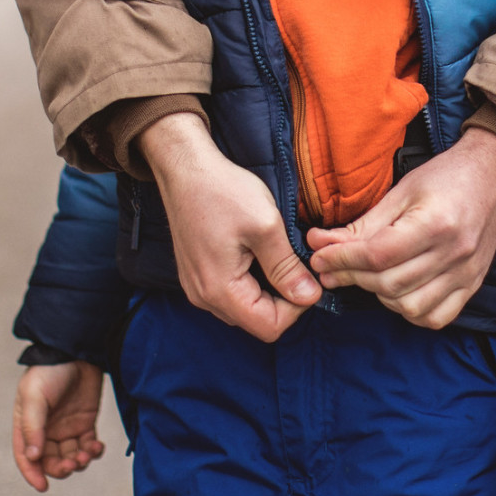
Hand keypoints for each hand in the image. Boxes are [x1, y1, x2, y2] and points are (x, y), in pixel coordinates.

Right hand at [13, 362, 104, 491]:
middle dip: (61, 468)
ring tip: (86, 454)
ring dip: (78, 461)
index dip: (33, 474)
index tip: (43, 486)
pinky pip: (88, 446)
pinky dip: (92, 452)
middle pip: (51, 461)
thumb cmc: (50, 371)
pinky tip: (96, 447)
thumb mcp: (35, 396)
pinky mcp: (86, 423)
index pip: (26, 456)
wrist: (78, 350)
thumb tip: (34, 456)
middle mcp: (46, 430)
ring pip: (71, 457)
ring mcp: (66, 428)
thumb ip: (33, 426)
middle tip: (73, 463)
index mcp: (27, 425)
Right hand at [140, 112, 319, 341]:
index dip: (297, 308)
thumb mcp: (266, 226)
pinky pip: (231, 294)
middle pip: (257, 321)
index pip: (269, 327)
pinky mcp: (197, 275)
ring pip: (245, 309)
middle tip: (295, 263)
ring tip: (277, 256)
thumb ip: (287, 268)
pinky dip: (251, 282)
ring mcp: (197, 287)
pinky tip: (257, 254)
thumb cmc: (224, 191)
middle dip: (283, 300)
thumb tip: (310, 297)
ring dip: (268, 291)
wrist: (186, 168)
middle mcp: (203, 297)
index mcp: (220, 290)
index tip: (306, 276)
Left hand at [304, 127, 495, 328]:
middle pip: (389, 283)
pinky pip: (435, 318)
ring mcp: (466, 274)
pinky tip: (398, 292)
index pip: (377, 255)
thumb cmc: (447, 177)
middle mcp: (454, 253)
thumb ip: (362, 224)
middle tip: (331, 267)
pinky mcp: (472, 285)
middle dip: (351, 277)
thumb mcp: (401, 191)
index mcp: (435, 222)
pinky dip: (410, 311)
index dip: (342, 259)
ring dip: (379, 296)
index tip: (319, 257)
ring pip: (409, 306)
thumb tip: (319, 243)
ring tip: (368, 276)